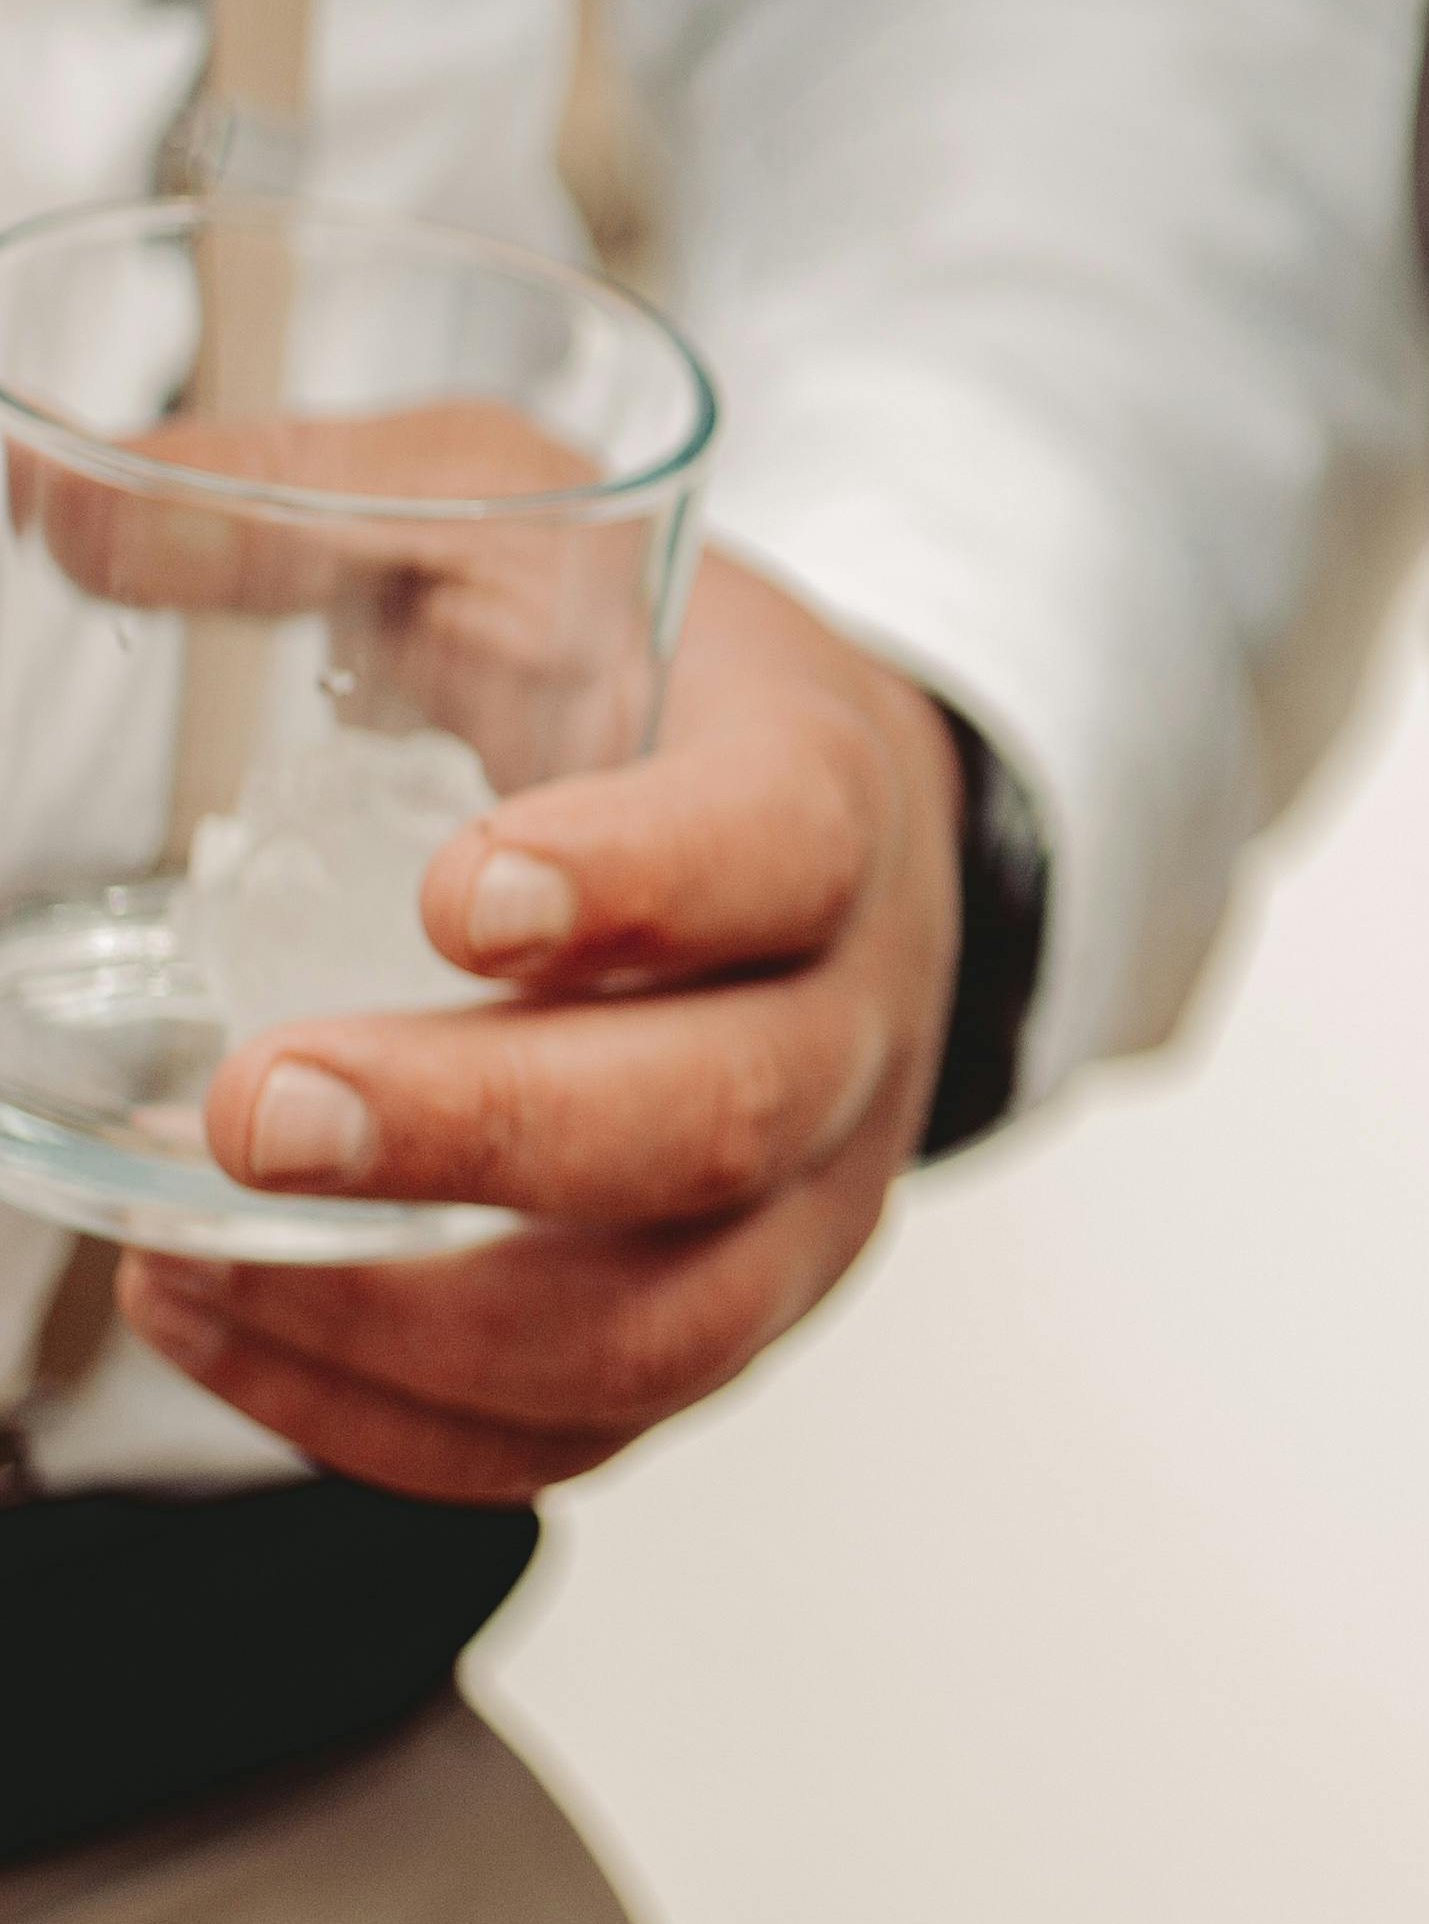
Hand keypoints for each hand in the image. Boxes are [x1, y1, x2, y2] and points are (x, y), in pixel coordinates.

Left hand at [113, 555, 968, 1499]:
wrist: (849, 830)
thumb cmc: (660, 678)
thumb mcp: (521, 529)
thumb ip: (312, 499)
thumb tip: (59, 492)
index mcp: (828, 794)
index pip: (785, 852)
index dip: (644, 885)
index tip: (452, 893)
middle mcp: (855, 1016)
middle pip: (725, 1118)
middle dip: (483, 1133)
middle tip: (259, 1105)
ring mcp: (811, 1192)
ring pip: (667, 1323)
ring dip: (419, 1327)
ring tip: (194, 1259)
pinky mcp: (733, 1311)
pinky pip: (590, 1430)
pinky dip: (397, 1424)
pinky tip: (225, 1325)